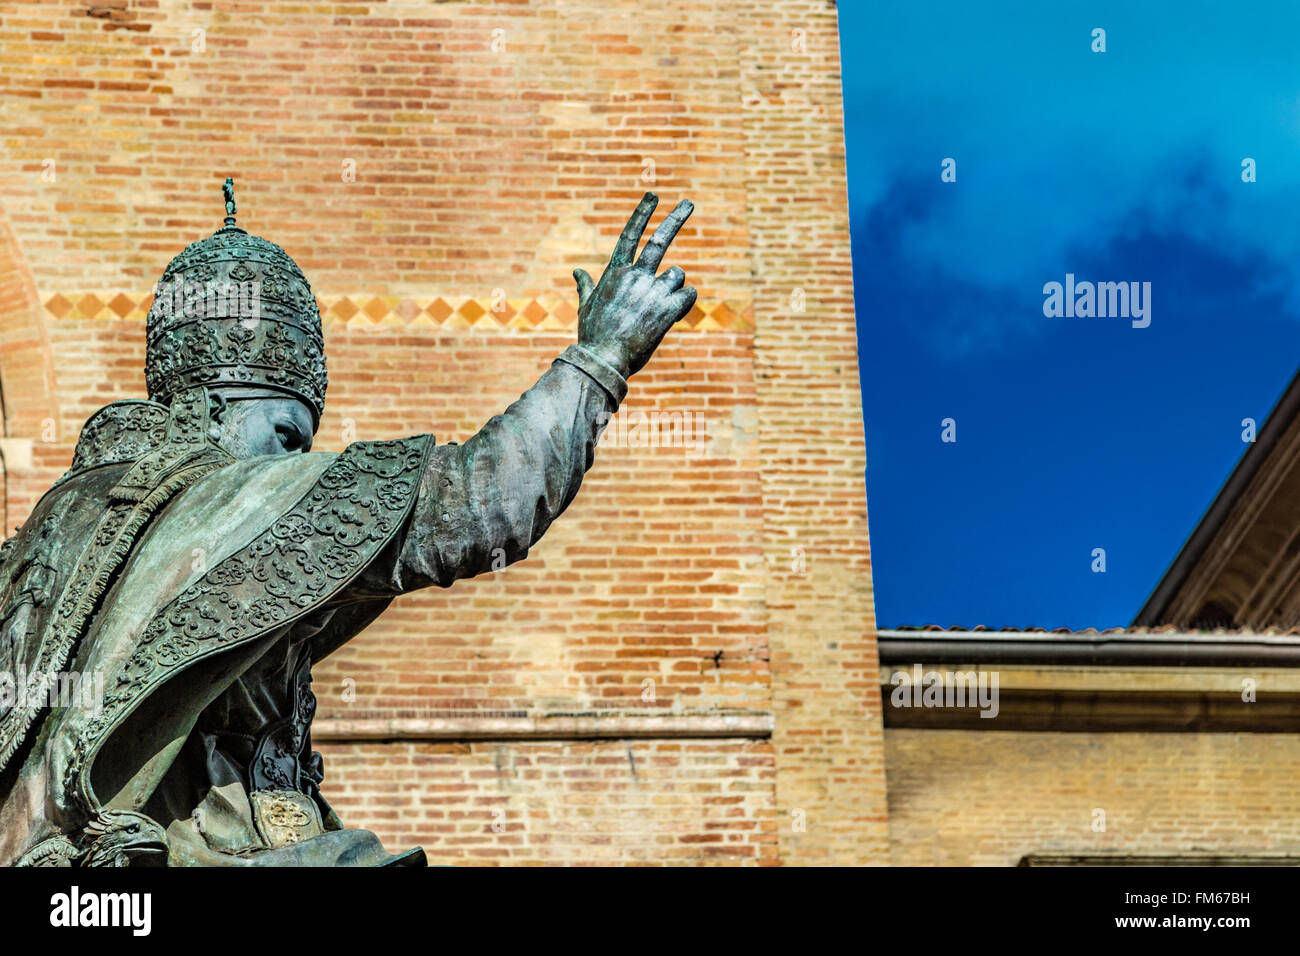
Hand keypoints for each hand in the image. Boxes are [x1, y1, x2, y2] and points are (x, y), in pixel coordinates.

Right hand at [572, 192, 696, 379]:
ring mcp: (652, 291)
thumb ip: (586, 285)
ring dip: (674, 286)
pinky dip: (685, 300)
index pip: (629, 235)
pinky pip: (688, 294)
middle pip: (660, 241)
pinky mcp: (667, 309)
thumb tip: (576, 271)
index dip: (642, 213)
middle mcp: (635, 276)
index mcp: (615, 273)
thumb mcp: (586, 307)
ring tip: (658, 308)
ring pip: (677, 275)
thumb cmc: (593, 335)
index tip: (653, 196)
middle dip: (676, 218)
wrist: (603, 360)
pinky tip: (674, 313)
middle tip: (689, 203)